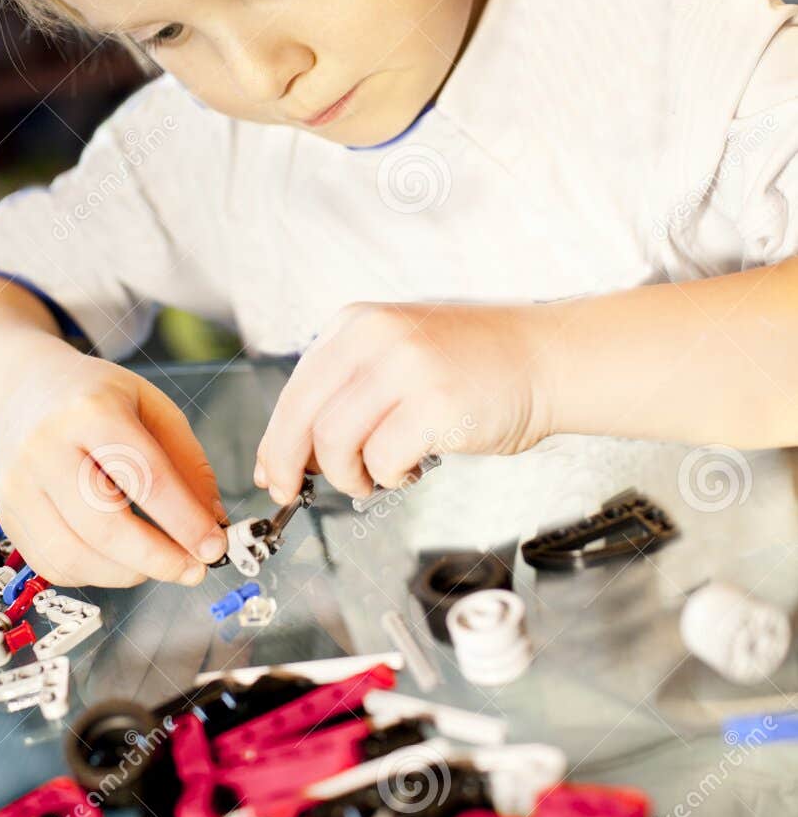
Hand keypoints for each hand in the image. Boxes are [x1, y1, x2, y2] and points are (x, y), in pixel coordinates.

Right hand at [0, 342, 227, 587]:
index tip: (215, 548)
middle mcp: (45, 447)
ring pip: (75, 555)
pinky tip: (120, 560)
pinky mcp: (6, 516)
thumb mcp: (153, 408)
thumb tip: (212, 525)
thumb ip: (188, 464)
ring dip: (128, 574)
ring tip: (159, 564)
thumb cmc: (98, 399)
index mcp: (90, 410)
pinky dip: (96, 574)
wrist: (23, 391)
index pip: (145, 477)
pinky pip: (54, 565)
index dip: (185, 522)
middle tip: (194, 571)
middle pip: (105, 525)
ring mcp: (17, 485)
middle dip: (158, 559)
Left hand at [254, 301, 549, 501]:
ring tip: (376, 477)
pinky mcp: (436, 404)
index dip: (275, 440)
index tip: (272, 471)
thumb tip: (291, 454)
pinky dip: (390, 476)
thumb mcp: (397, 357)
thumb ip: (347, 393)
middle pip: (302, 416)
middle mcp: (376, 337)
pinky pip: (383, 459)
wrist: (544, 357)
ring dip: (349, 475)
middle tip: (292, 492)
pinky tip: (412, 467)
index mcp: (358, 324)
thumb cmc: (473, 366)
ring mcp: (407, 368)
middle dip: (289, 464)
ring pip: (335, 442)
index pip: (296, 389)